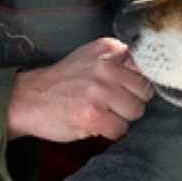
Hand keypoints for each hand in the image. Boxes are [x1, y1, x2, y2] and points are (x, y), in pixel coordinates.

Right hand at [7, 37, 154, 142]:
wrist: (30, 98)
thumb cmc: (64, 81)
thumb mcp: (91, 57)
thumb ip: (119, 60)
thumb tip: (151, 73)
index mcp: (108, 48)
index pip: (145, 67)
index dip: (135, 83)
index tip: (122, 88)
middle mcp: (105, 66)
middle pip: (144, 93)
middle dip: (129, 101)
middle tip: (109, 103)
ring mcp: (100, 91)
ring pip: (135, 112)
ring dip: (120, 117)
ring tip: (100, 111)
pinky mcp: (94, 115)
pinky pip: (120, 130)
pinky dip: (109, 131)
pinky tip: (93, 122)